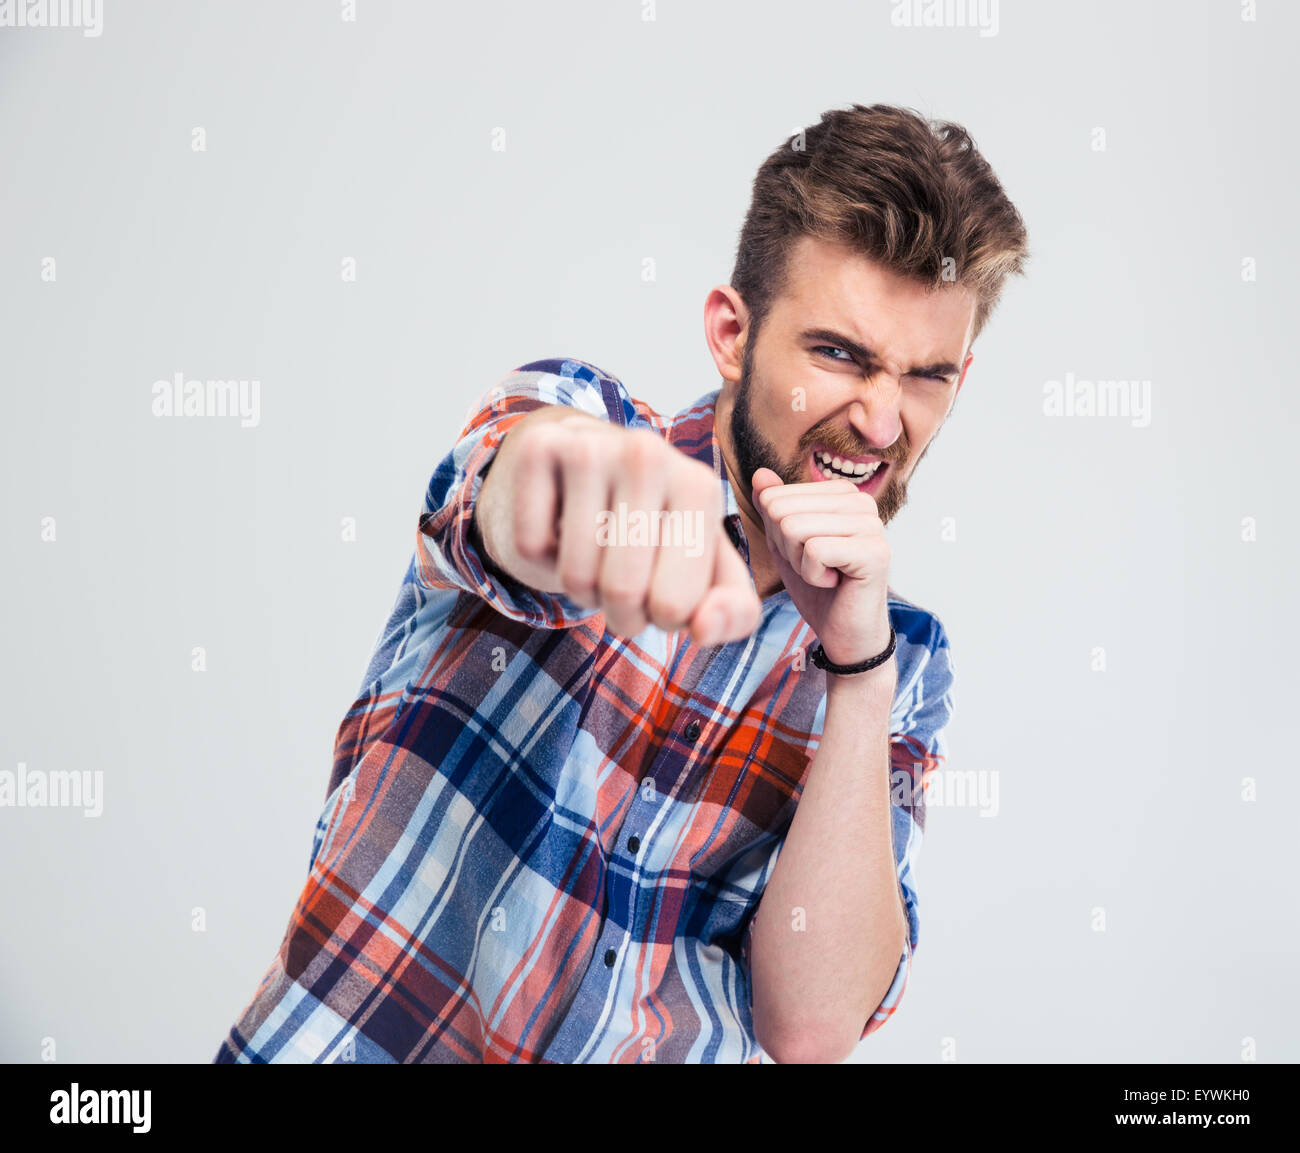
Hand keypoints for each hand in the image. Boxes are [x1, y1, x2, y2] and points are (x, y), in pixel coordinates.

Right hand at [477, 410, 761, 645]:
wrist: (595, 468)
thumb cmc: (660, 531)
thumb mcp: (709, 573)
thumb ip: (734, 612)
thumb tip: (703, 628)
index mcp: (700, 486)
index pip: (674, 605)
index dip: (660, 620)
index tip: (662, 591)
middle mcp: (648, 454)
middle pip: (621, 591)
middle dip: (620, 613)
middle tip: (624, 585)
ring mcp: (590, 446)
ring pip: (574, 574)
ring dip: (580, 589)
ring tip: (596, 554)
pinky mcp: (539, 446)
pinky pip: (531, 545)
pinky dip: (542, 557)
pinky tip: (561, 526)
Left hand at [750, 467, 892, 666]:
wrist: (845, 633)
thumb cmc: (817, 589)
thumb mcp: (785, 544)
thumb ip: (773, 508)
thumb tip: (760, 473)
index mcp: (841, 494)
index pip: (775, 498)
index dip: (777, 535)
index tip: (805, 553)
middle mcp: (861, 501)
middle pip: (782, 511)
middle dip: (786, 548)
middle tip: (815, 567)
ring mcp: (872, 524)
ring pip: (795, 528)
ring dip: (799, 563)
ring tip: (825, 574)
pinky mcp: (874, 551)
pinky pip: (814, 551)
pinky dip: (813, 576)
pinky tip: (835, 582)